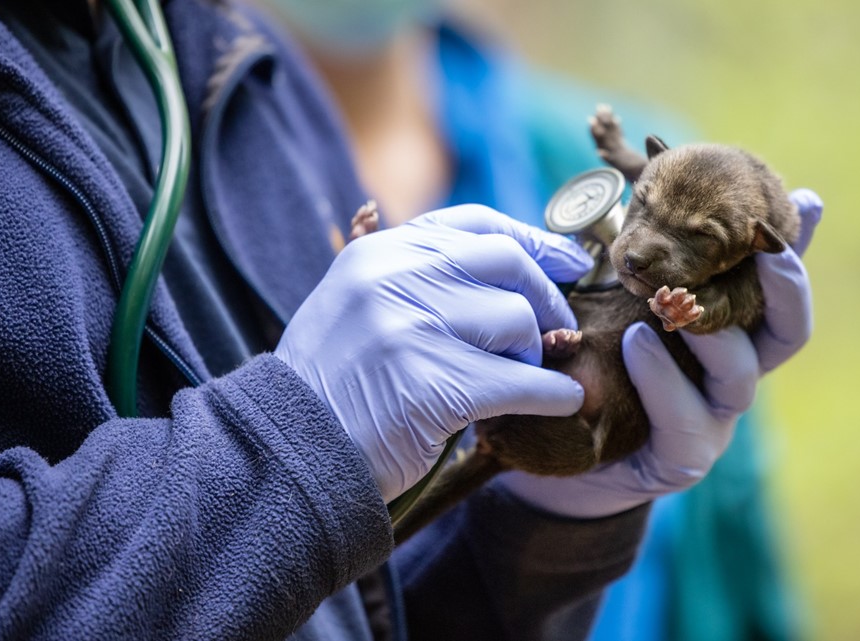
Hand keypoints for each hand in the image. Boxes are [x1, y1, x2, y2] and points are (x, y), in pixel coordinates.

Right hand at [275, 205, 592, 501]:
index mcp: (379, 253)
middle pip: (507, 262)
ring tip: (516, 379)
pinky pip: (523, 382)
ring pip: (517, 320)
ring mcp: (413, 328)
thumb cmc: (335, 386)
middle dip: (546, 296)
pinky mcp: (435, 384)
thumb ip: (419, 281)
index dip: (534, 240)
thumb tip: (513, 273)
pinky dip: (553, 394)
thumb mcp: (358, 306)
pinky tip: (563, 401)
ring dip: (532, 356)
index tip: (570, 260)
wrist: (289, 453)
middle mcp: (395, 277)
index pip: (475, 224)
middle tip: (559, 329)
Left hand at [500, 189, 822, 517]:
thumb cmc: (593, 360)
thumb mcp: (615, 300)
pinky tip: (636, 345)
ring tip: (663, 303)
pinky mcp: (680, 459)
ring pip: (739, 376)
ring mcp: (712, 421)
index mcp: (728, 332)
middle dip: (787, 290)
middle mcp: (732, 375)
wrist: (556, 440)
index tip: (806, 201)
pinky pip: (685, 421)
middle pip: (788, 334)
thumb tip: (659, 185)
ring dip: (710, 334)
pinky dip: (663, 380)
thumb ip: (649, 257)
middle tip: (769, 252)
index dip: (797, 250)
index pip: (780, 290)